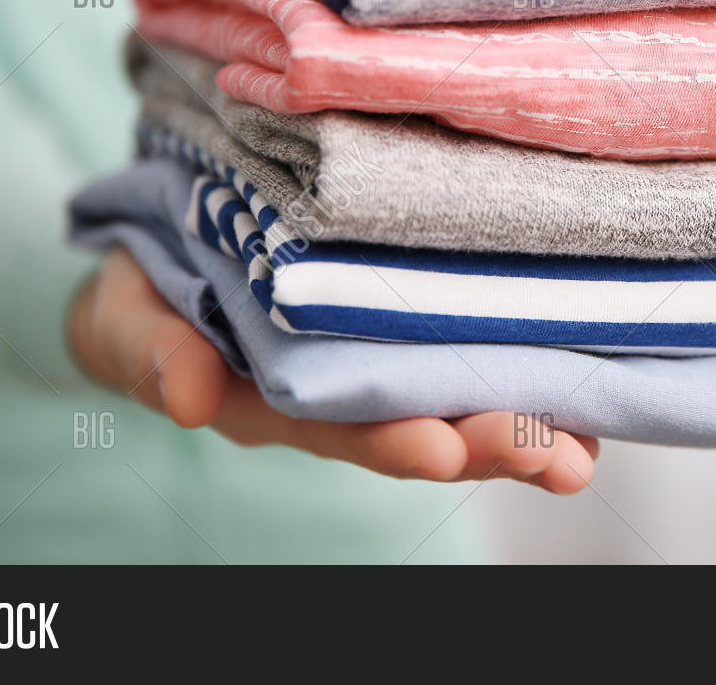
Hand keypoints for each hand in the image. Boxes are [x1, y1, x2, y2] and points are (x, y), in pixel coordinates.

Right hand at [68, 248, 599, 493]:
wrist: (162, 262)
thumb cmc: (147, 298)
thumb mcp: (131, 321)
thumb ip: (152, 352)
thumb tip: (185, 396)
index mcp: (275, 398)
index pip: (340, 426)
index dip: (390, 438)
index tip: (440, 447)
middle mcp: (338, 392)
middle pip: (418, 424)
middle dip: (483, 441)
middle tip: (547, 452)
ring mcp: (374, 360)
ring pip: (455, 397)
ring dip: (522, 420)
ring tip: (583, 447)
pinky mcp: (405, 320)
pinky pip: (468, 349)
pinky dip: (525, 366)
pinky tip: (584, 384)